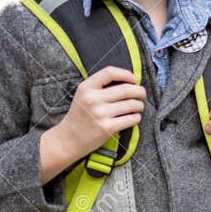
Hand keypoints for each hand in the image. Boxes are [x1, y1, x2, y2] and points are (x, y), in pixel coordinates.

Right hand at [41, 65, 144, 182]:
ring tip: (138, 107)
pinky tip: (133, 117)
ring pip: (133, 104)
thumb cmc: (81, 115)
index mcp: (86, 87)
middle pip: (127, 89)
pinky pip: (132, 119)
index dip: (126, 74)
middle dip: (140, 92)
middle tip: (142, 95)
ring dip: (140, 105)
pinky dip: (136, 117)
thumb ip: (101, 85)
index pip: (110, 72)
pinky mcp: (107, 128)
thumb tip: (131, 80)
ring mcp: (100, 114)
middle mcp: (92, 99)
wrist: (68, 139)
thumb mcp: (83, 95)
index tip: (134, 80)